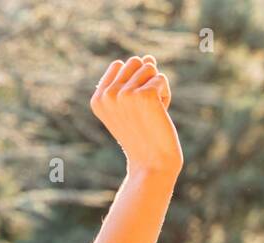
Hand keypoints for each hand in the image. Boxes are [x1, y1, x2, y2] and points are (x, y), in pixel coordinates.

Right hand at [91, 55, 182, 176]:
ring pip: (150, 67)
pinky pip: (162, 79)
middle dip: (145, 81)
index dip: (133, 82)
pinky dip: (166, 95)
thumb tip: (148, 57)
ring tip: (151, 112)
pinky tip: (159, 114)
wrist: (151, 162)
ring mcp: (124, 94)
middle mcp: (107, 95)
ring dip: (156, 88)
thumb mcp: (128, 106)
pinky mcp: (145, 95)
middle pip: (135, 62)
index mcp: (97, 99)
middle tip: (143, 109)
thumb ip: (132, 79)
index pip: (120, 65)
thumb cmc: (142, 135)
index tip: (131, 108)